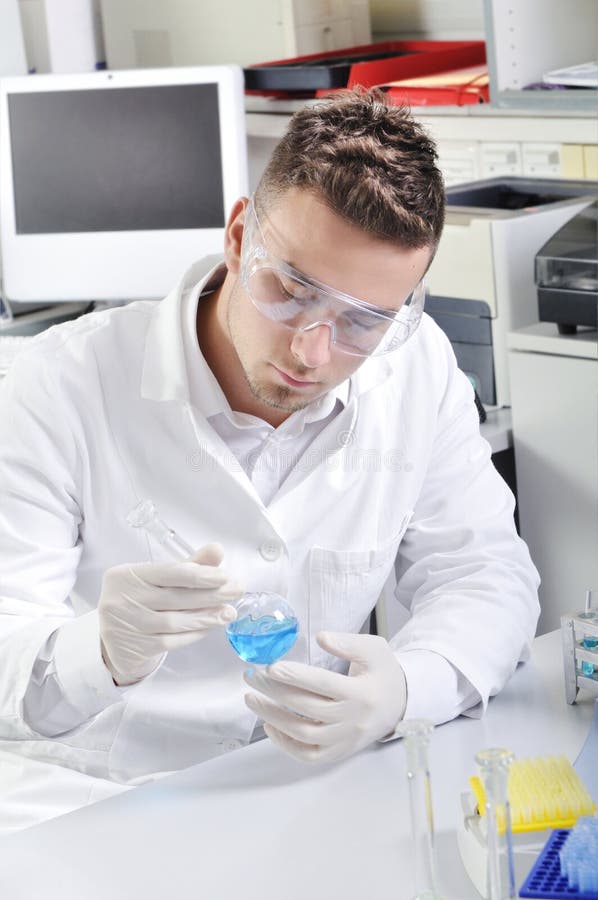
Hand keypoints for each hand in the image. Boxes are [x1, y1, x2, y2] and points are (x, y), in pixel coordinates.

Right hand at [98, 544, 242, 685]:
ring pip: (176, 621)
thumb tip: (217, 551)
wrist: (113, 639)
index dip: (201, 575)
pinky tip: (210, 626)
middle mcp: (123, 599)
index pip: (171, 572)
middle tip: (236, 591)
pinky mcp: (136, 648)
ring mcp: (128, 625)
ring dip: (207, 617)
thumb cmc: (138, 601)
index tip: (225, 576)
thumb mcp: (156, 579)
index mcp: (126, 575)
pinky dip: (195, 633)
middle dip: (211, 595)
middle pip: (176, 597)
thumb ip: (187, 565)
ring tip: (228, 612)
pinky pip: (173, 641)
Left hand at [243, 632, 406, 762]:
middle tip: (252, 677)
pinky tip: (270, 725)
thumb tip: (320, 637)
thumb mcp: (373, 649)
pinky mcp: (339, 751)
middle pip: (307, 709)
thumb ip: (347, 643)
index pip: (324, 685)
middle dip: (275, 692)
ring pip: (303, 735)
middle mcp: (353, 720)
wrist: (400, 703)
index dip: (296, 676)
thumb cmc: (383, 672)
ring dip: (273, 717)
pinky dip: (286, 744)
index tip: (271, 667)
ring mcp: (345, 739)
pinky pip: (308, 755)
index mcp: (362, 693)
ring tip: (252, 699)